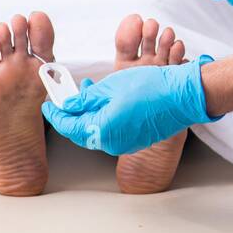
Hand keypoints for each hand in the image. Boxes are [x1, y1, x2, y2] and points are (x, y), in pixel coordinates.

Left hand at [42, 56, 220, 155]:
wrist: (183, 97)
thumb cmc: (151, 87)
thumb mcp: (111, 86)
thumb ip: (86, 99)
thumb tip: (67, 106)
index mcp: (102, 129)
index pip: (68, 126)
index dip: (56, 115)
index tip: (48, 104)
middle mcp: (111, 143)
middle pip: (81, 131)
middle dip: (72, 114)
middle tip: (66, 97)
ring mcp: (125, 145)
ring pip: (97, 131)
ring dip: (89, 114)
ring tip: (90, 92)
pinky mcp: (136, 142)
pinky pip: (112, 132)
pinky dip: (104, 118)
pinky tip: (108, 101)